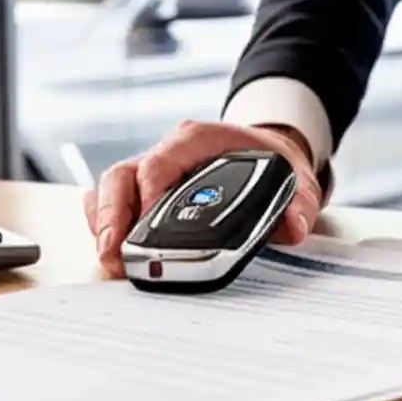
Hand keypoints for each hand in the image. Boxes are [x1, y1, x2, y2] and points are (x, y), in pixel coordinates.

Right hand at [83, 120, 323, 276]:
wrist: (263, 153)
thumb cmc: (268, 161)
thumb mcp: (293, 176)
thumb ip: (299, 201)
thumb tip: (293, 227)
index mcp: (196, 140)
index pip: (160, 163)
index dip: (148, 194)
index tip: (145, 227)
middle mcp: (165, 154)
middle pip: (122, 176)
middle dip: (111, 216)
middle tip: (114, 253)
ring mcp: (148, 173)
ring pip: (109, 189)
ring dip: (102, 225)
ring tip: (109, 260)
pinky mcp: (141, 193)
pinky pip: (108, 202)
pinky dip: (102, 225)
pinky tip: (109, 251)